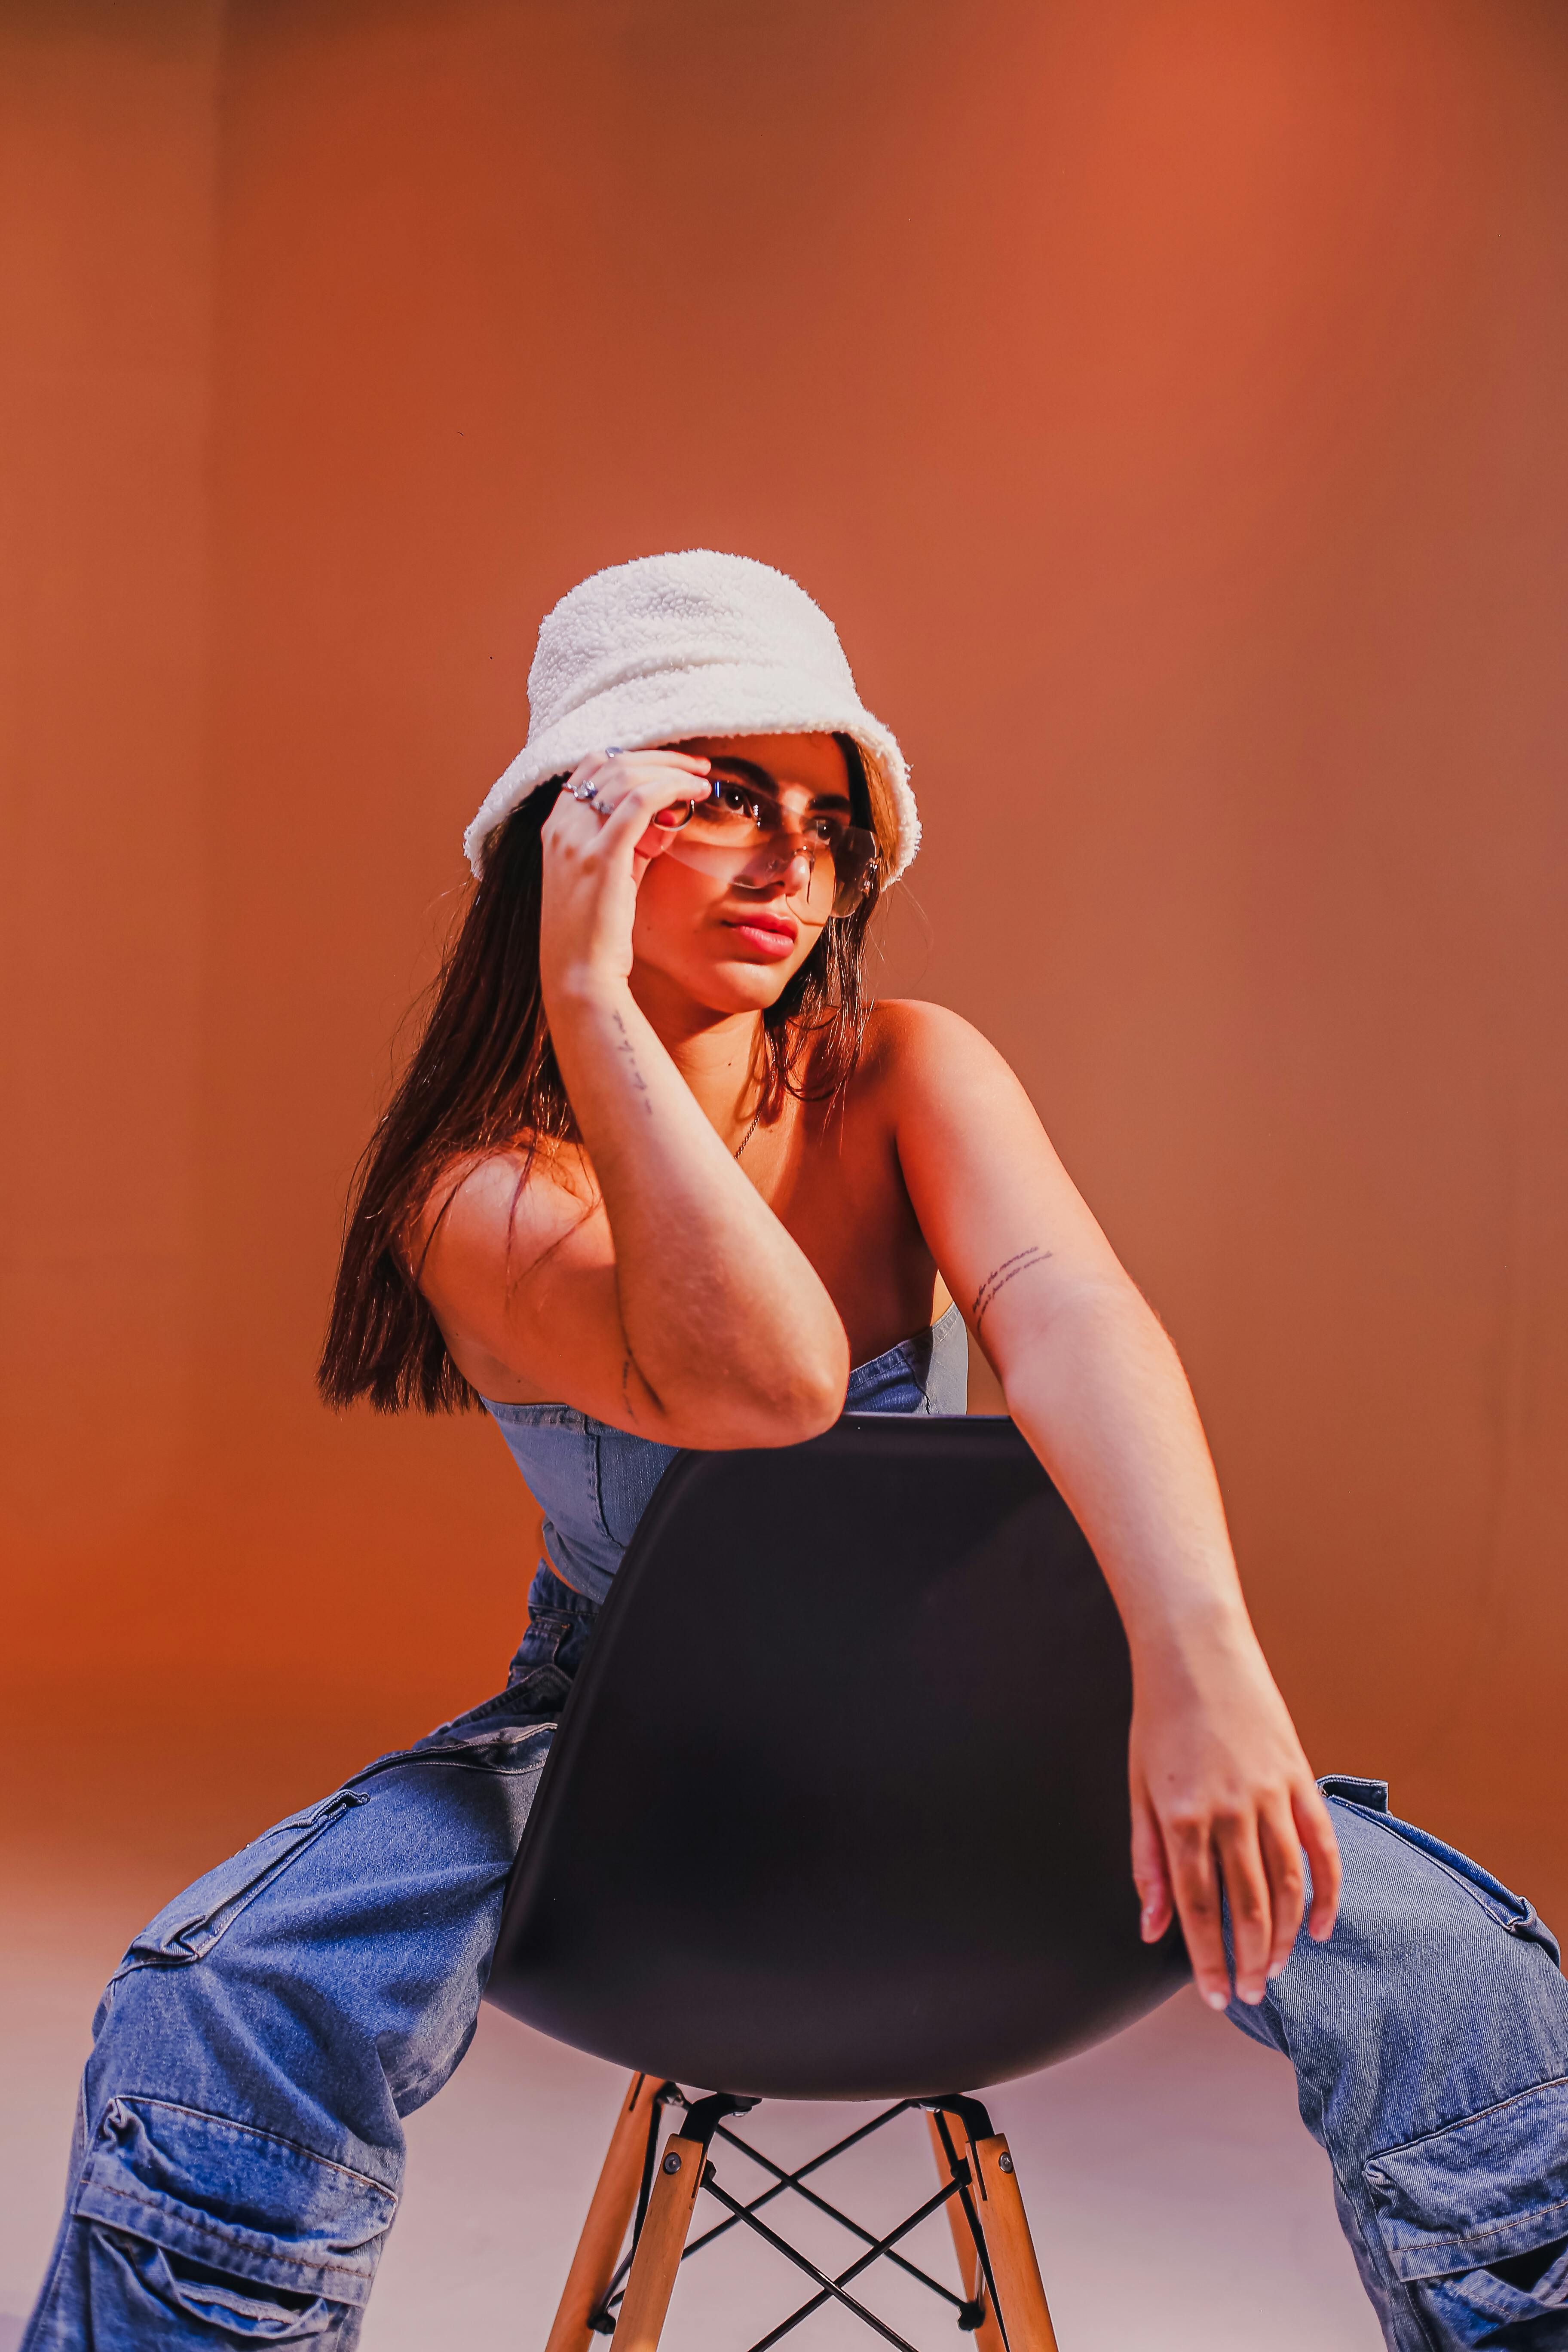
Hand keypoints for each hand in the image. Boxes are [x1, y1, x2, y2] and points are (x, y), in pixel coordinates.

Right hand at [539, 748, 709, 999]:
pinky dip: (671, 787)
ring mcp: (577, 839)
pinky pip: (639, 800)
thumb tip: (665, 815)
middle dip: (660, 758)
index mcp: (555, 829)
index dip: (634, 758)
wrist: (580, 977)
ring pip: (626, 775)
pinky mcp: (602, 856)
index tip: (670, 766)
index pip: (590, 767)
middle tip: (697, 766)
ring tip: (703, 779)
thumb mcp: (608, 877)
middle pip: (611, 763)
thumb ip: (628, 842)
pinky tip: (695, 793)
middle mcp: (561, 827)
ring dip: (671, 770)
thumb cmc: (597, 934)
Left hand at [1128, 1618, 1340, 2007]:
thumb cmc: (1158, 1721)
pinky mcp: (1298, 1776)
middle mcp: (1229, 1810)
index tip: (1216, 1997)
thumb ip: (1147, 1862)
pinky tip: (1320, 1927)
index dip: (1208, 1960)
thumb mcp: (1137, 1790)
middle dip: (1249, 1960)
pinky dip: (1326, 1891)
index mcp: (1182, 1816)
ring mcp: (1270, 1793)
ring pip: (1287, 1884)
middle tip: (1249, 1994)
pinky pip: (1321, 1846)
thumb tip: (1152, 1929)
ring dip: (1285, 1937)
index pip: (1199, 1908)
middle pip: (1248, 1906)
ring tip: (1276, 1969)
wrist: (1196, 1650)